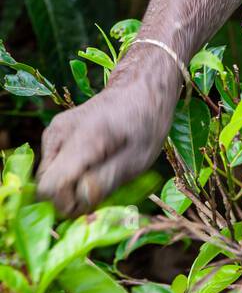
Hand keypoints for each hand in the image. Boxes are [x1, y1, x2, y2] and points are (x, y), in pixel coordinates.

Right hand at [37, 49, 179, 216]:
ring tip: (100, 170)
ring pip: (46, 180)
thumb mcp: (139, 158)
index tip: (94, 199)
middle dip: (70, 197)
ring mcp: (53, 131)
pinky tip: (91, 162)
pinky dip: (67, 174)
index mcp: (84, 137)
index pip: (50, 187)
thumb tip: (78, 201)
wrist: (139, 89)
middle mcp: (61, 132)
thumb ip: (107, 181)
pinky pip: (51, 169)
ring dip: (70, 186)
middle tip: (101, 186)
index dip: (68, 204)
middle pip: (45, 187)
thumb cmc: (145, 124)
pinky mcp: (52, 133)